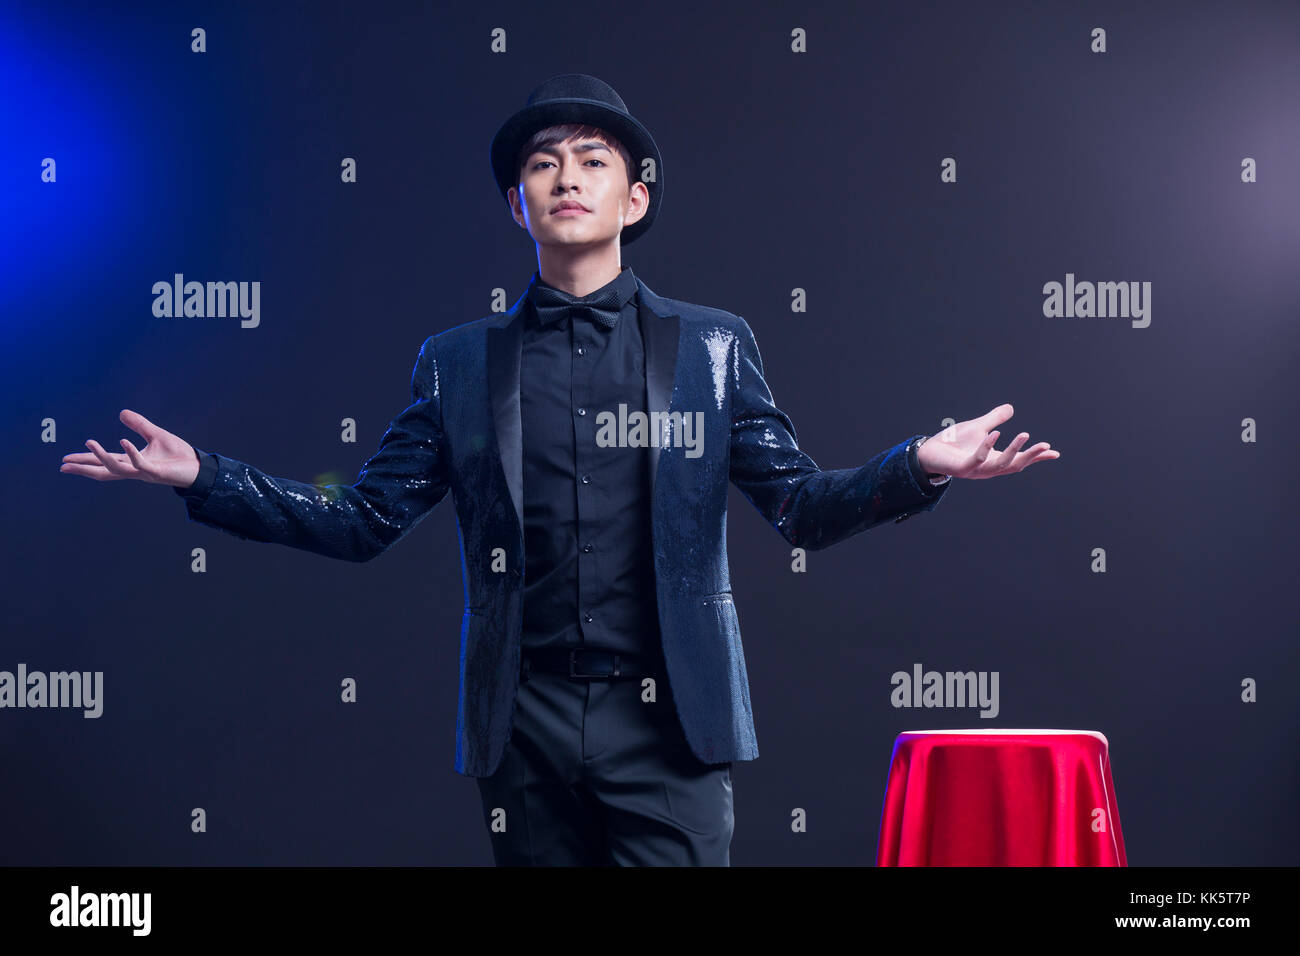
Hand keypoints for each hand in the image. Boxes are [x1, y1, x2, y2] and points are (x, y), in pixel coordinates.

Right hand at [59, 409, 200, 487]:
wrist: (199, 467)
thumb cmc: (178, 455)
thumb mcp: (156, 435)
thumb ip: (139, 425)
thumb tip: (121, 412)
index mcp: (132, 461)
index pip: (105, 461)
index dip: (86, 460)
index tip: (66, 461)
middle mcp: (135, 469)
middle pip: (104, 470)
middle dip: (84, 468)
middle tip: (64, 466)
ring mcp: (144, 472)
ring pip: (117, 468)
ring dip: (102, 457)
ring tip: (89, 444)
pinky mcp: (156, 471)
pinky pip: (140, 463)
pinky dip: (131, 452)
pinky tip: (122, 441)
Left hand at [916, 403, 1057, 478]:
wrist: (928, 451)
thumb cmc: (953, 443)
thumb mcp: (978, 427)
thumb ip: (995, 419)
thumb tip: (1011, 408)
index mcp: (994, 460)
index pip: (1019, 460)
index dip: (1036, 457)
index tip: (1054, 452)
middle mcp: (988, 468)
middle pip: (1014, 465)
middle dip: (1030, 456)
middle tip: (1045, 445)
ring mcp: (976, 470)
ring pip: (999, 465)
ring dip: (1013, 450)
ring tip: (1025, 434)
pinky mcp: (962, 469)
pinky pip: (978, 459)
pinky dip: (987, 447)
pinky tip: (995, 433)